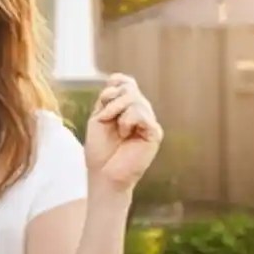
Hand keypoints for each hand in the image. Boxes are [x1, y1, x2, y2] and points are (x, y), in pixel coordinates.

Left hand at [84, 73, 163, 193]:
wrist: (104, 174)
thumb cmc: (100, 150)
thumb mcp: (99, 118)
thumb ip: (108, 99)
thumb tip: (117, 79)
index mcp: (127, 109)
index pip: (127, 82)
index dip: (116, 83)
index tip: (103, 99)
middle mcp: (141, 113)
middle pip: (129, 88)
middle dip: (111, 99)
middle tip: (104, 118)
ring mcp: (149, 122)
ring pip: (135, 99)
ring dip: (116, 110)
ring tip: (116, 129)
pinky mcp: (155, 133)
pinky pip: (141, 114)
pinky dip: (127, 121)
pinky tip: (125, 135)